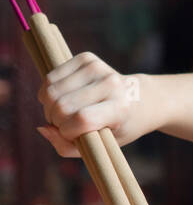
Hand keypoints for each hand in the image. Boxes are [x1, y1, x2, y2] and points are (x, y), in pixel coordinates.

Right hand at [36, 53, 151, 156]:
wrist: (138, 100)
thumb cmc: (118, 128)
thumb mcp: (99, 147)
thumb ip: (67, 146)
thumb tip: (42, 128)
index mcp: (120, 107)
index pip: (82, 119)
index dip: (68, 132)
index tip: (72, 136)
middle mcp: (111, 83)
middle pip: (61, 106)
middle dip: (55, 121)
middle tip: (65, 125)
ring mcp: (98, 67)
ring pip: (51, 91)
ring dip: (49, 107)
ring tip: (63, 113)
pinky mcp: (86, 58)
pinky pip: (50, 78)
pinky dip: (48, 92)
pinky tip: (61, 98)